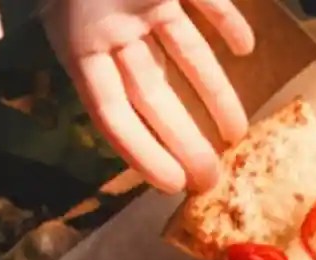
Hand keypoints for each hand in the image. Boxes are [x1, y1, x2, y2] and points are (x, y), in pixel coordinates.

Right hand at [41, 0, 254, 193]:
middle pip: (152, 92)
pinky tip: (246, 49)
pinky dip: (226, 21)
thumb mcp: (69, 17)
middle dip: (182, 138)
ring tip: (237, 132)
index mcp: (80, 42)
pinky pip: (204, 0)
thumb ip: (103, 76)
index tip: (174, 185)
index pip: (112, 112)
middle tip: (209, 179)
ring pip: (186, 52)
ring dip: (214, 91)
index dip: (141, 152)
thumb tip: (118, 112)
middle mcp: (112, 27)